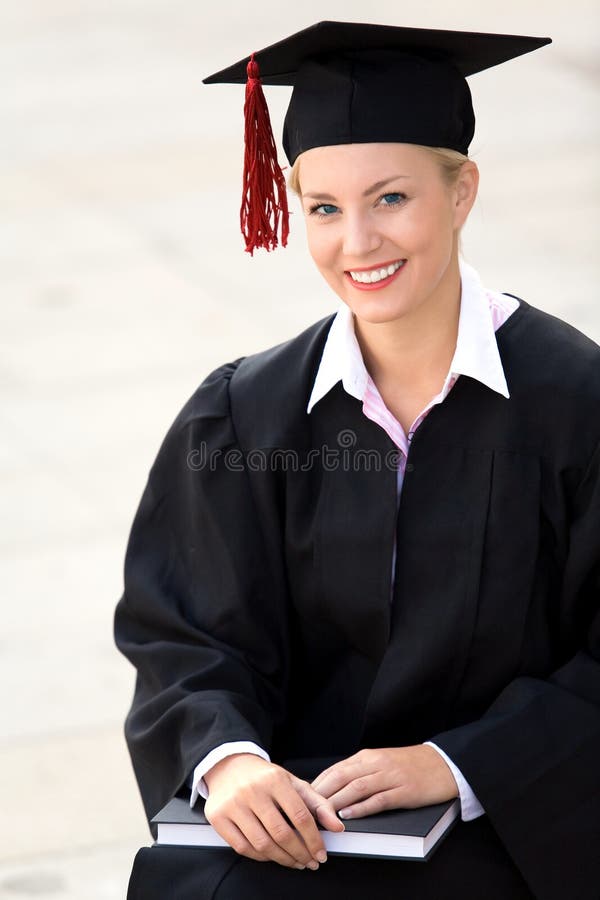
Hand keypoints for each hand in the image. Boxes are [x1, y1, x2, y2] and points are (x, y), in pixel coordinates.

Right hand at [203, 753, 343, 868]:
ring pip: (262, 844)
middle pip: (281, 833)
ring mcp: (233, 804)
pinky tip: (272, 856)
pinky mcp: (218, 817)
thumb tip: (337, 826)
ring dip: (282, 859)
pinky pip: (243, 847)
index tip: (320, 853)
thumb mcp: (293, 783)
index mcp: (274, 779)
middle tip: (309, 861)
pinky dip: (261, 857)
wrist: (230, 766)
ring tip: (294, 861)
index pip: (300, 815)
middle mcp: (252, 790)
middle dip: (300, 853)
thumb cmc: (264, 778)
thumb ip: (318, 804)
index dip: (314, 839)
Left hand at [311, 745, 458, 818]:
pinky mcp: (404, 791)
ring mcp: (390, 777)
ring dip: (337, 801)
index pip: (336, 769)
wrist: (443, 764)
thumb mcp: (381, 762)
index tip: (303, 798)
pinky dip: (361, 808)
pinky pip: (378, 800)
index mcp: (368, 756)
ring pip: (357, 788)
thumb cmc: (410, 765)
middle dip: (322, 794)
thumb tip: (334, 787)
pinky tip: (348, 815)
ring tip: (322, 815)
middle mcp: (377, 763)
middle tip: (306, 809)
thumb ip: (360, 771)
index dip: (318, 784)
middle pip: (342, 777)